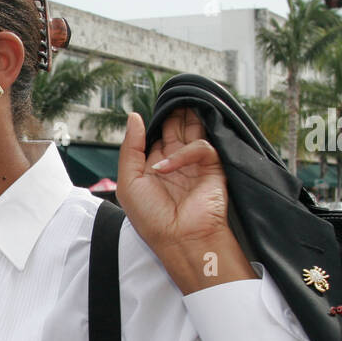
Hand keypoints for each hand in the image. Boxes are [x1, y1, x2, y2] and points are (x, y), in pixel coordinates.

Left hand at [117, 106, 254, 293]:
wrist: (180, 241)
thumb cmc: (152, 219)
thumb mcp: (128, 183)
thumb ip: (130, 148)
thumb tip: (135, 117)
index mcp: (155, 168)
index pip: (155, 136)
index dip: (152, 123)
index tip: (148, 111)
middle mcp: (175, 164)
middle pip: (176, 128)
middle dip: (174, 113)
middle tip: (171, 99)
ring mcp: (195, 165)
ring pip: (194, 129)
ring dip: (187, 117)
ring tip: (180, 106)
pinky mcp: (213, 168)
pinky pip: (202, 147)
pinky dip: (185, 152)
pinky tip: (167, 167)